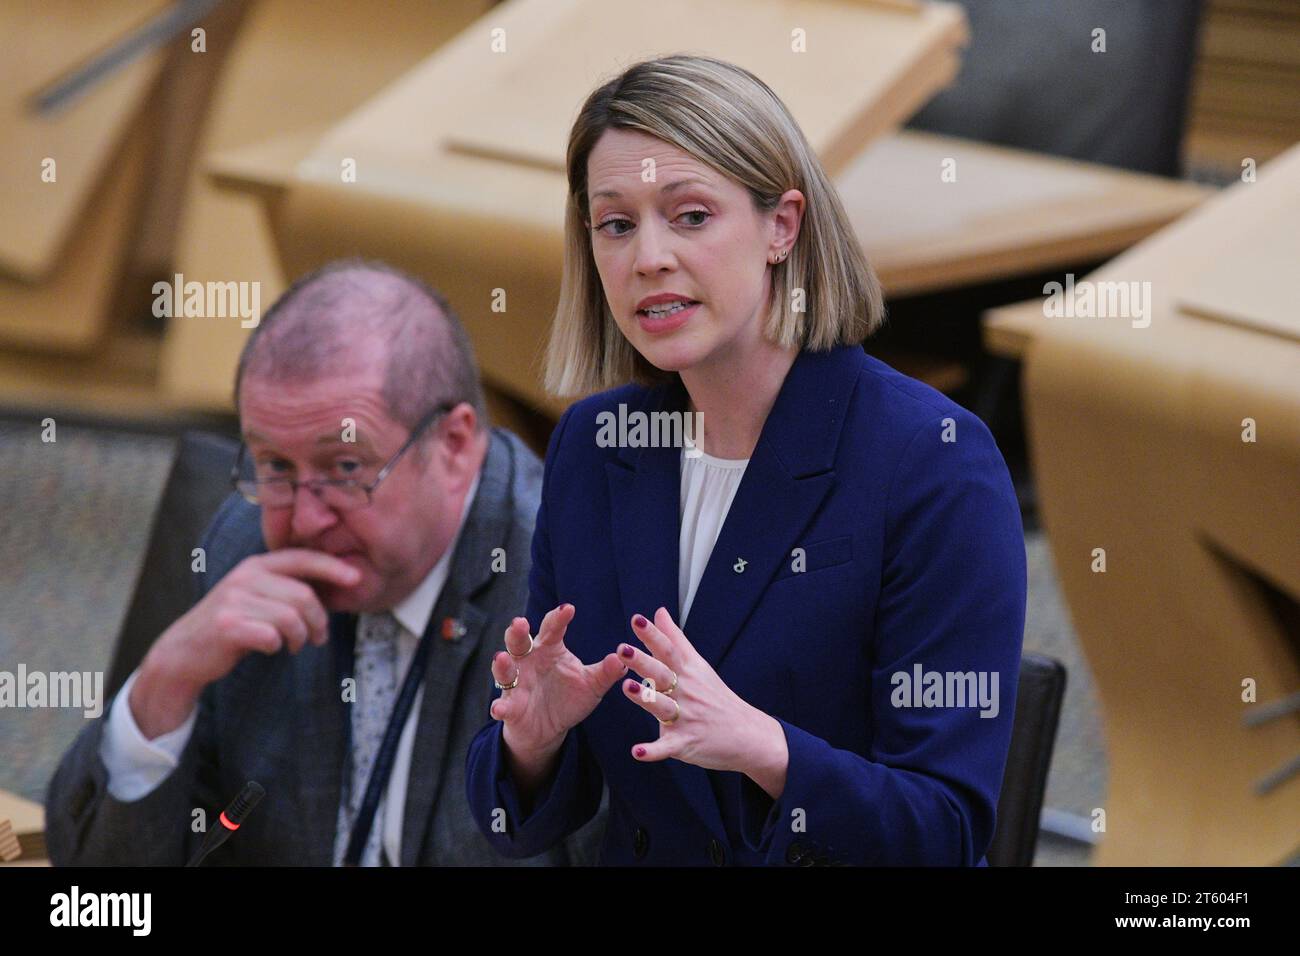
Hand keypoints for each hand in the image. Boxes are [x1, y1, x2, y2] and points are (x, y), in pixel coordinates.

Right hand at [131, 549, 360, 737]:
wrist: (186, 651)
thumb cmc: (234, 623)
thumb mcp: (258, 595)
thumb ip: (287, 587)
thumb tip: (337, 585)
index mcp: (256, 565)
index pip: (302, 558)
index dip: (332, 567)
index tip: (357, 578)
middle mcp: (244, 577)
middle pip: (303, 596)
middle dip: (318, 620)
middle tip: (318, 637)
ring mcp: (233, 600)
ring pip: (291, 618)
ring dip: (300, 637)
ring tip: (296, 645)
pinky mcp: (227, 625)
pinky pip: (271, 636)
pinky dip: (277, 646)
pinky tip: (271, 648)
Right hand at [489, 604, 625, 765]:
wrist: (548, 728)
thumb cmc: (569, 698)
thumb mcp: (591, 686)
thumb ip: (606, 673)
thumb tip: (624, 658)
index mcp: (549, 649)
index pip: (552, 629)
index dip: (558, 618)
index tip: (569, 609)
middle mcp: (528, 661)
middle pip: (519, 641)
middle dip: (517, 632)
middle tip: (520, 622)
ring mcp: (516, 684)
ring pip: (505, 669)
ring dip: (502, 664)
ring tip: (501, 658)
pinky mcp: (509, 707)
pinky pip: (503, 705)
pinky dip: (500, 707)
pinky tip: (499, 708)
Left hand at [618, 607, 787, 789]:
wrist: (747, 733)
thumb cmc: (717, 696)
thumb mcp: (698, 664)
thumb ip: (675, 638)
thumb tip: (658, 611)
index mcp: (687, 672)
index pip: (668, 649)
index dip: (652, 634)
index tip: (636, 619)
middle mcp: (686, 692)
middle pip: (662, 674)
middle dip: (642, 661)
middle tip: (622, 649)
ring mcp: (686, 718)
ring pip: (662, 707)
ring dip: (646, 698)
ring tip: (629, 687)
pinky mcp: (685, 743)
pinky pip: (666, 747)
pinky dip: (653, 751)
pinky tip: (637, 751)